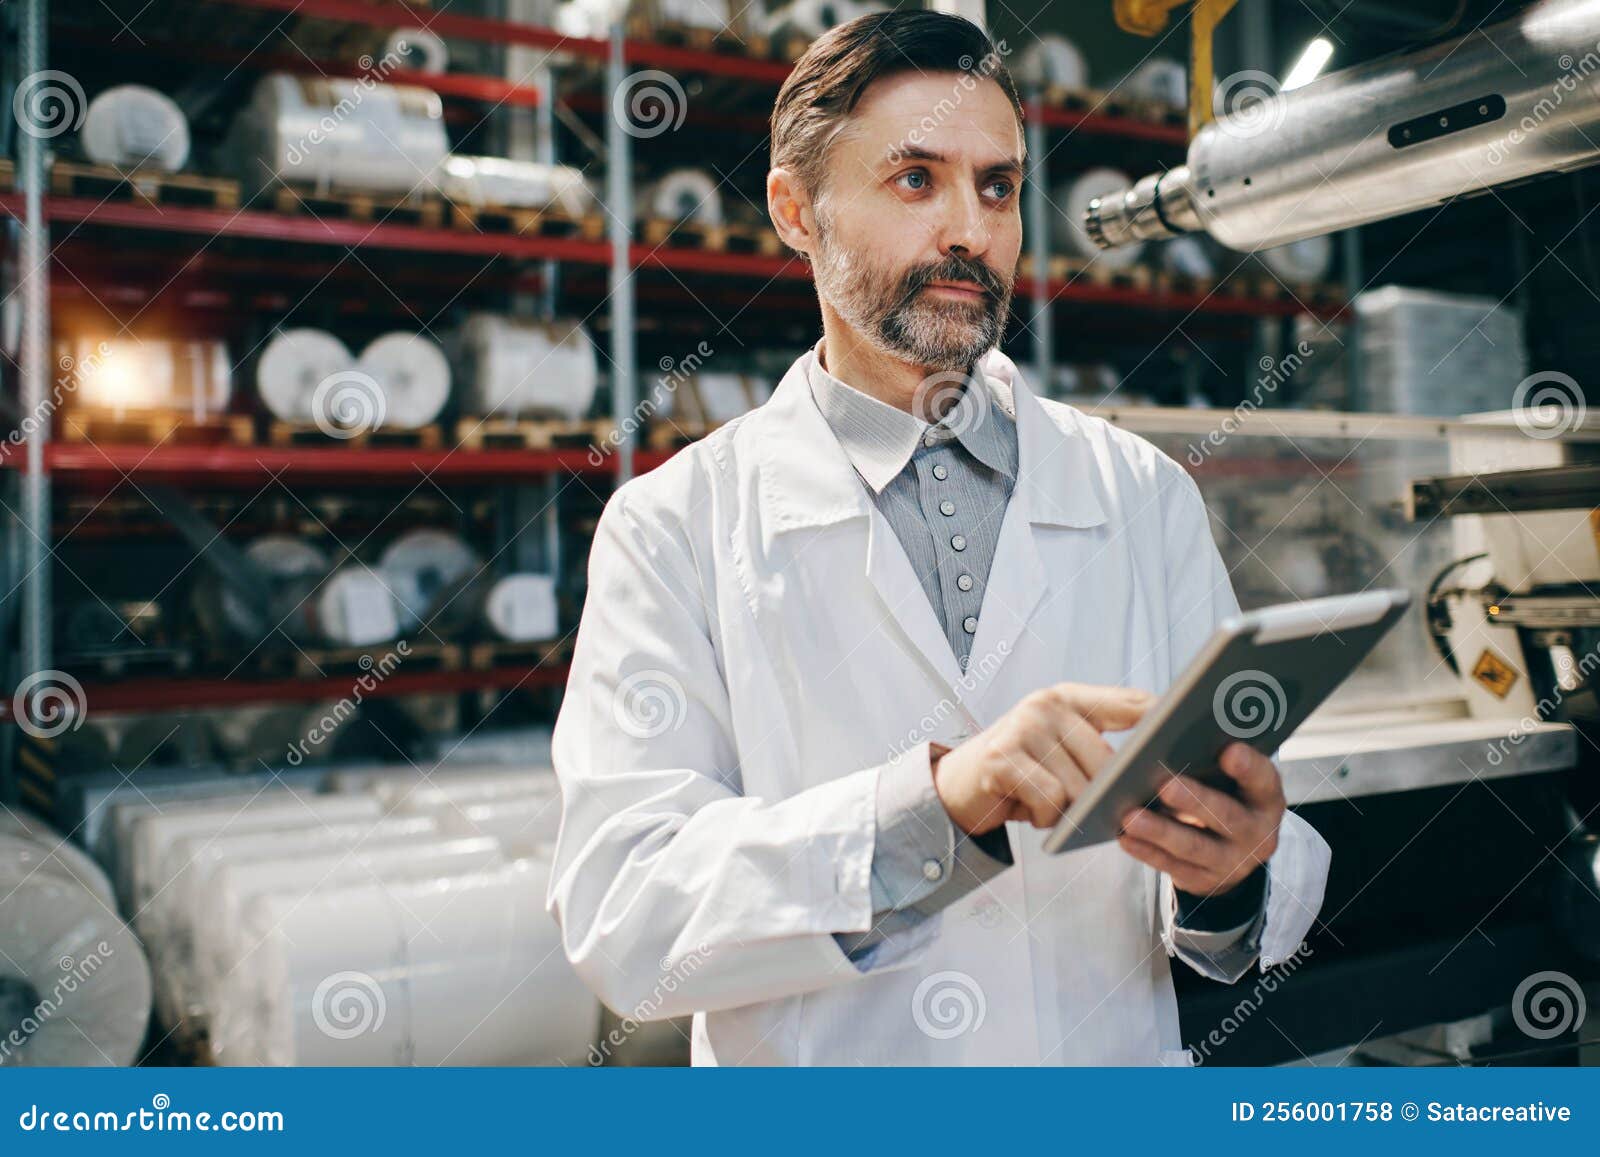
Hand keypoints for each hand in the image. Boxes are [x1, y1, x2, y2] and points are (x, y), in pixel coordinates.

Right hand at [931, 683, 1153, 835]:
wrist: (958, 785)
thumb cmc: (1020, 769)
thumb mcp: (1059, 746)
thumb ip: (1101, 743)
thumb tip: (1160, 767)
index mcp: (1068, 698)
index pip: (1130, 703)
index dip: (1163, 721)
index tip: (1192, 737)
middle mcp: (1046, 706)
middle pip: (1108, 762)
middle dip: (1107, 796)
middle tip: (1097, 809)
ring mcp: (1023, 729)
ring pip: (1080, 787)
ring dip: (1071, 811)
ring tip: (1051, 806)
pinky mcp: (1003, 759)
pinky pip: (1051, 801)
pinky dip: (1046, 818)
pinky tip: (1032, 812)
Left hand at [1116, 741, 1284, 895]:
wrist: (1232, 851)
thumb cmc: (1224, 794)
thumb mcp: (1232, 779)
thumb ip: (1215, 758)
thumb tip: (1173, 731)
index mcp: (1266, 798)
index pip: (1263, 780)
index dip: (1248, 767)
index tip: (1229, 750)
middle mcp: (1257, 833)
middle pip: (1226, 816)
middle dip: (1195, 800)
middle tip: (1165, 785)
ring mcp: (1233, 862)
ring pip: (1195, 846)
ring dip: (1161, 831)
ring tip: (1131, 816)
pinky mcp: (1205, 881)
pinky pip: (1173, 867)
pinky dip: (1148, 852)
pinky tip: (1126, 837)